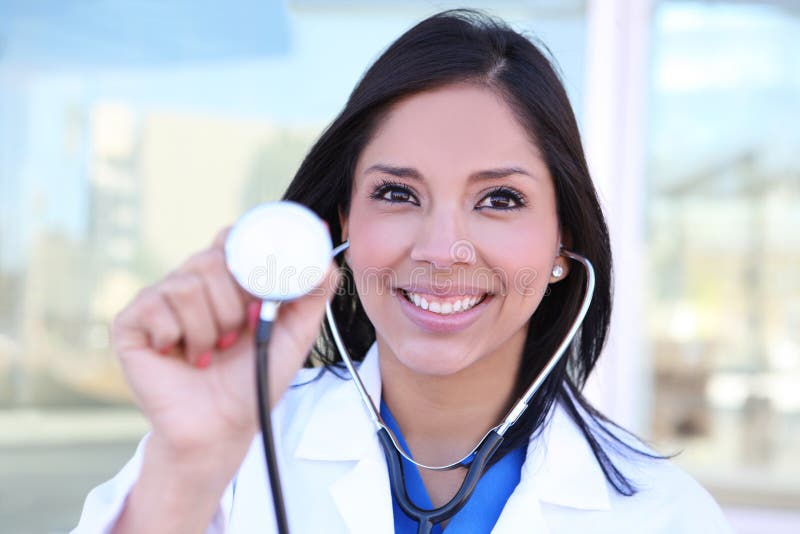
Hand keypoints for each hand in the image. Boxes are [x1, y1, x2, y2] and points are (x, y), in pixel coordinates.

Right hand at [110, 226, 341, 455]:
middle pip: (210, 259)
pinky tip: (183, 356)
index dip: (246, 256)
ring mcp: (159, 300)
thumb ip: (313, 294)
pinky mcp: (132, 323)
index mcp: (226, 279)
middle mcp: (190, 282)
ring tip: (213, 351)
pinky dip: (178, 337)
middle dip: (234, 304)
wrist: (222, 427)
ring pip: (186, 285)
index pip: (230, 238)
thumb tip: (328, 259)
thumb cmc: (255, 379)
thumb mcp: (296, 334)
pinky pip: (155, 307)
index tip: (262, 291)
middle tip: (237, 334)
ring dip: (209, 328)